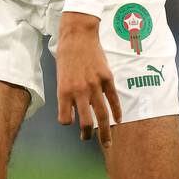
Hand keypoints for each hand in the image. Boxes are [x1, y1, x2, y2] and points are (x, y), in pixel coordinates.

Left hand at [56, 11, 121, 149]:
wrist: (78, 36)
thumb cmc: (66, 56)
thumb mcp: (60, 77)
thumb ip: (67, 94)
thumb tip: (76, 110)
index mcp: (64, 91)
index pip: (65, 119)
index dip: (68, 121)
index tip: (70, 120)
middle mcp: (79, 91)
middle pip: (86, 123)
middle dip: (87, 135)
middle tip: (87, 140)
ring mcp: (95, 85)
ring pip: (102, 115)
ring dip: (104, 132)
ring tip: (106, 142)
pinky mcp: (107, 79)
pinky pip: (113, 100)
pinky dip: (116, 112)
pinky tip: (118, 121)